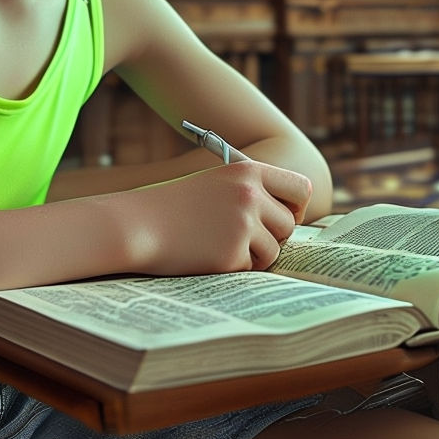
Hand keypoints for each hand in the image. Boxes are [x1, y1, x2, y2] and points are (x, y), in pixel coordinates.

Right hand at [126, 161, 310, 275]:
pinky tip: (207, 254)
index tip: (282, 216)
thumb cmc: (174, 207)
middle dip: (273, 235)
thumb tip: (291, 218)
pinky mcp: (232, 253)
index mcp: (247, 171)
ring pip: (274, 250)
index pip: (301, 187)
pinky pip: (250, 267)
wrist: (137, 224)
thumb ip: (250, 193)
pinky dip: (233, 266)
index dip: (295, 205)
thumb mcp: (215, 184)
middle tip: (244, 238)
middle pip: (289, 223)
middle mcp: (250, 195)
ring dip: (253, 254)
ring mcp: (242, 224)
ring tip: (219, 245)